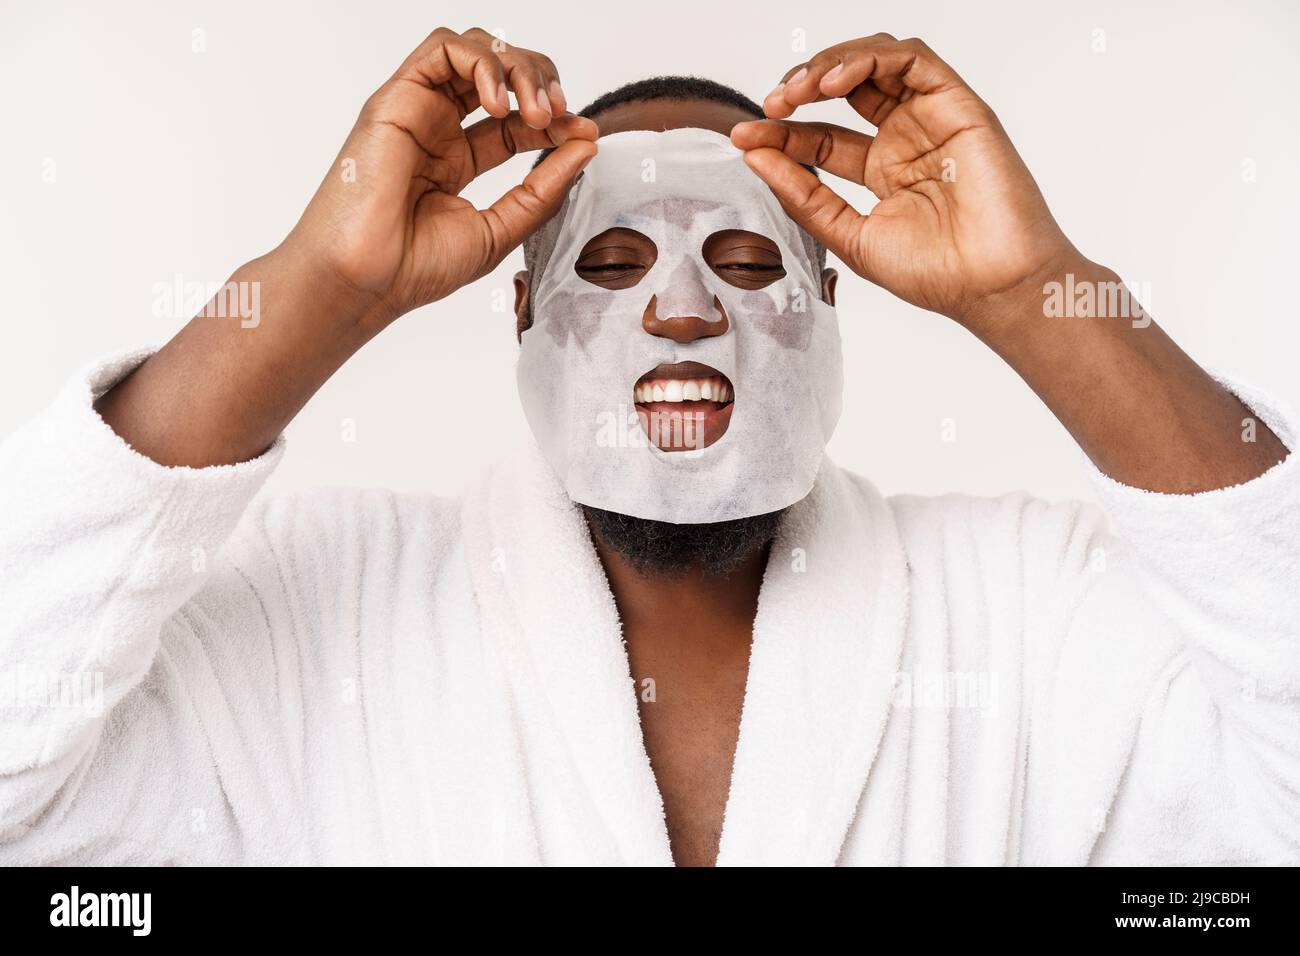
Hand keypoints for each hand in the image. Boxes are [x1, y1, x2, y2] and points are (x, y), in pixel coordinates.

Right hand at [287, 26, 597, 326]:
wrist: (366, 280)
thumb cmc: (414, 267)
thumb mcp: (500, 230)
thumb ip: (544, 190)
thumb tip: (585, 147)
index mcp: (457, 161)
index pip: (517, 121)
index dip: (556, 120)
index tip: (585, 133)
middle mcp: (436, 129)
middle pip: (499, 74)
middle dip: (540, 82)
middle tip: (561, 114)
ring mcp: (417, 110)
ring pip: (475, 50)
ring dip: (517, 68)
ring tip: (536, 110)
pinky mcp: (396, 97)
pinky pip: (443, 48)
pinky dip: (482, 62)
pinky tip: (500, 103)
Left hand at [732, 34, 1078, 330]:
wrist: (989, 285)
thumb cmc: (935, 272)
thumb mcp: (850, 236)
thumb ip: (803, 197)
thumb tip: (755, 157)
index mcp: (882, 170)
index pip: (820, 136)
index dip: (781, 132)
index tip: (744, 138)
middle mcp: (906, 138)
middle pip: (846, 88)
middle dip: (801, 88)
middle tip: (771, 105)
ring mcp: (931, 118)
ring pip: (876, 61)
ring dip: (830, 65)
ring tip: (798, 90)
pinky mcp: (958, 104)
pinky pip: (912, 58)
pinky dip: (869, 57)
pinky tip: (835, 83)